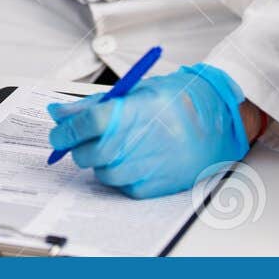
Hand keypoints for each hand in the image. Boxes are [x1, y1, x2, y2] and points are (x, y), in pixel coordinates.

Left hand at [46, 64, 249, 197]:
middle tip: (80, 137)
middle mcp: (142, 142)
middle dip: (77, 146)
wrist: (219, 124)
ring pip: (102, 172)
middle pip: (89, 153)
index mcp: (137, 111)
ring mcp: (149, 168)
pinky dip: (117, 173)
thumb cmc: (179, 103)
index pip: (87, 122)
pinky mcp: (154, 187)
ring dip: (98, 160)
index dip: (66, 127)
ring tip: (115, 144)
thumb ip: (94, 104)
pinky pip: (120, 185)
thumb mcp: (137, 91)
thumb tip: (58, 113)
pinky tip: (131, 158)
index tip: (59, 128)